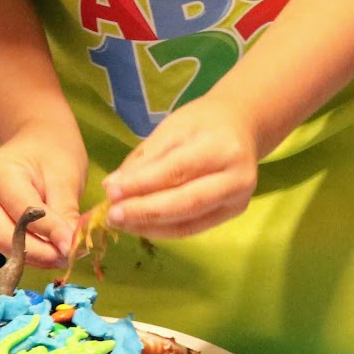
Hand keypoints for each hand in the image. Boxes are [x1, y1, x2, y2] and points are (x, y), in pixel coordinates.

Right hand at [0, 124, 86, 268]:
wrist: (39, 138)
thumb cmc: (53, 151)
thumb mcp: (65, 176)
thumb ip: (64, 212)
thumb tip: (67, 247)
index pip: (22, 212)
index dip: (48, 233)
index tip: (72, 246)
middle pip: (3, 236)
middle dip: (38, 253)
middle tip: (66, 258)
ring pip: (4, 245)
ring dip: (35, 256)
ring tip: (63, 256)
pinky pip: (8, 244)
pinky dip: (31, 252)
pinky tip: (52, 252)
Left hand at [101, 97, 259, 236]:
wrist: (243, 125)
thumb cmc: (203, 123)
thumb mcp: (173, 129)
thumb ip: (145, 160)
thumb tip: (112, 188)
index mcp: (222, 147)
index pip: (177, 170)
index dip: (142, 184)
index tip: (111, 192)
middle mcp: (237, 177)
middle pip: (187, 202)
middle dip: (145, 212)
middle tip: (112, 215)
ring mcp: (238, 199)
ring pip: (189, 222)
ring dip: (149, 226)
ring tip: (121, 222)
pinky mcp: (234, 213)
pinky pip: (193, 228)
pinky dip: (162, 230)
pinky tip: (140, 225)